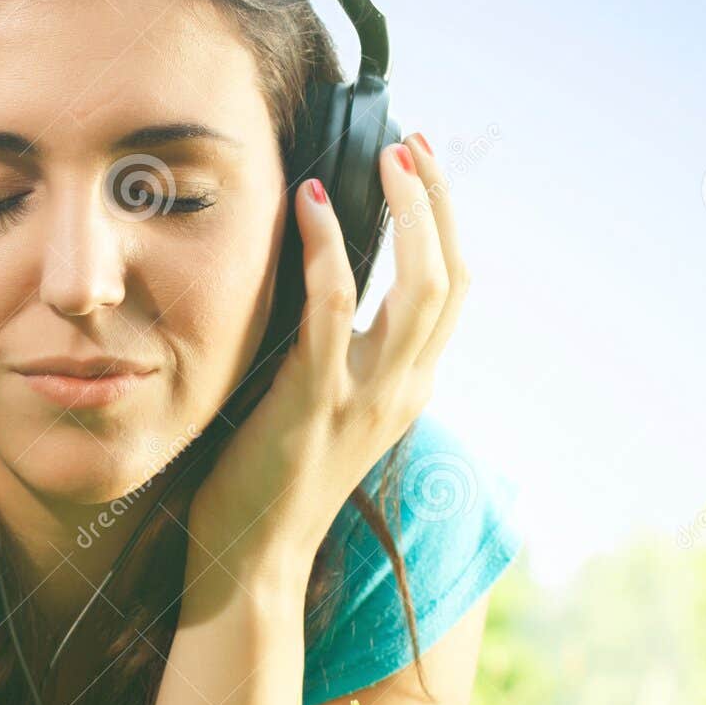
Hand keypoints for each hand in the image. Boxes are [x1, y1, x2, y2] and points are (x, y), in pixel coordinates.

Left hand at [185, 134, 468, 584]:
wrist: (254, 560)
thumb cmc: (269, 479)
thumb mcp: (321, 406)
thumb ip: (335, 352)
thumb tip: (318, 285)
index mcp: (407, 387)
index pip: (449, 290)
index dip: (443, 222)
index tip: (417, 166)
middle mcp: (403, 389)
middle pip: (451, 278)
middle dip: (439, 203)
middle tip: (412, 144)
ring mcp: (366, 397)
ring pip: (418, 287)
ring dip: (409, 213)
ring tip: (385, 158)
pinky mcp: (315, 401)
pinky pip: (334, 308)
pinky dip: (329, 246)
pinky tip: (310, 202)